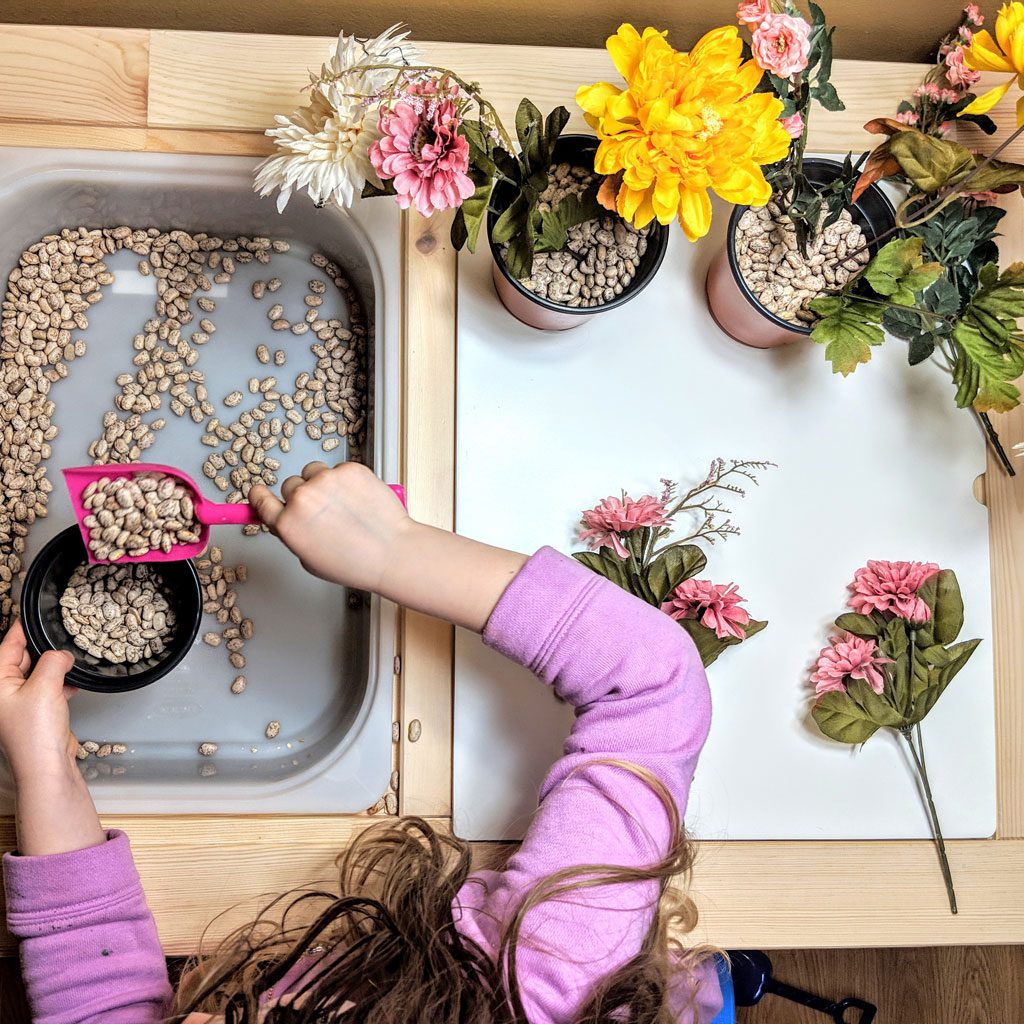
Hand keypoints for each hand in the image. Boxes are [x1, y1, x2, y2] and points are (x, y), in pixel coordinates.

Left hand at [0, 621, 76, 781]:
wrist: (47, 766)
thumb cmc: (35, 732)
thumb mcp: (44, 686)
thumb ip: (53, 661)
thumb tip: (62, 654)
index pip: (7, 646)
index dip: (21, 629)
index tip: (32, 613)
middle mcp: (5, 692)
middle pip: (23, 658)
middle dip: (43, 649)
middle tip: (61, 636)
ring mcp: (21, 703)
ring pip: (39, 673)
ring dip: (55, 668)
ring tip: (70, 660)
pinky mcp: (38, 712)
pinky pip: (50, 687)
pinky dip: (62, 683)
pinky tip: (74, 681)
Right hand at [251, 462, 526, 632]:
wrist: (392, 552)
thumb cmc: (354, 563)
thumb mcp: (310, 559)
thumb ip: (293, 535)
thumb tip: (286, 518)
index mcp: (288, 523)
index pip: (260, 500)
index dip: (259, 495)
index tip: (258, 491)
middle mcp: (303, 498)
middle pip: (291, 485)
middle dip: (303, 495)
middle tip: (324, 511)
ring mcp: (327, 480)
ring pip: (314, 472)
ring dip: (323, 484)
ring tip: (345, 505)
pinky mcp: (350, 469)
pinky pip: (339, 469)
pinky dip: (346, 480)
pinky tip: (360, 499)